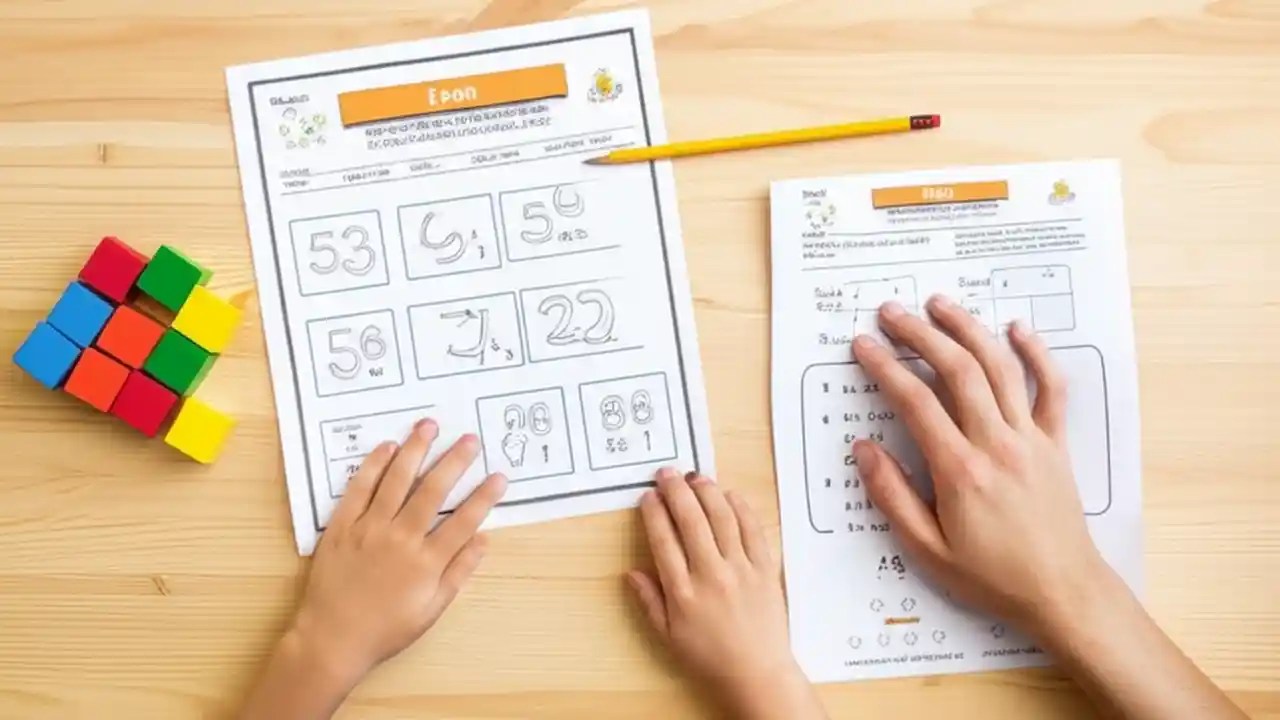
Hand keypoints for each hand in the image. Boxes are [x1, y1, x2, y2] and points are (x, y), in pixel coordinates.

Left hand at [240, 419, 506, 719]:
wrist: (332, 639)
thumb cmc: (386, 630)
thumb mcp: (431, 610)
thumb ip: (458, 573)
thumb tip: (483, 540)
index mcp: (426, 562)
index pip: (463, 521)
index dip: (484, 497)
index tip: (499, 476)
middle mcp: (401, 538)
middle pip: (433, 491)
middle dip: (454, 462)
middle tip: (470, 439)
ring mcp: (369, 529)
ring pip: (397, 481)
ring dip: (415, 450)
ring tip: (429, 426)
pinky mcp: (342, 526)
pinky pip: (359, 489)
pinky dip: (374, 466)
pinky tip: (388, 447)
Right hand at [627, 469, 826, 719]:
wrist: (756, 672)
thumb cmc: (710, 657)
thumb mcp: (668, 635)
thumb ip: (649, 602)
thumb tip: (631, 573)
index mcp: (683, 593)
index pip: (664, 541)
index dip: (654, 514)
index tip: (648, 497)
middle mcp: (711, 575)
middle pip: (691, 521)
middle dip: (676, 492)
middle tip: (667, 473)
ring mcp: (741, 570)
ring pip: (722, 518)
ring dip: (707, 492)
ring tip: (695, 477)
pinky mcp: (765, 568)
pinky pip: (753, 530)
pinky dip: (741, 508)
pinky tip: (730, 494)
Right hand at [852, 296, 1109, 634]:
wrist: (1063, 592)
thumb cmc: (993, 578)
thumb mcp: (928, 550)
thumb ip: (892, 496)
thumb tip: (864, 449)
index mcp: (960, 472)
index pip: (915, 403)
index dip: (885, 368)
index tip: (864, 346)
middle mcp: (997, 445)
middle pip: (957, 371)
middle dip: (920, 334)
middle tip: (892, 312)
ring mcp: (1031, 439)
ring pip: (999, 368)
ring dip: (968, 329)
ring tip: (939, 304)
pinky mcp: (1055, 443)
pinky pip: (1051, 388)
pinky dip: (1036, 354)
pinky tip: (1017, 329)